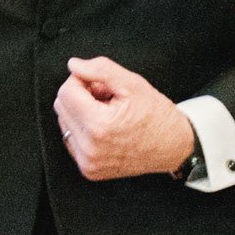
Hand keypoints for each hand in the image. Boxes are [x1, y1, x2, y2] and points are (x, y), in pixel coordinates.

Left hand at [56, 57, 195, 179]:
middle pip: (61, 107)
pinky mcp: (89, 169)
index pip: (66, 91)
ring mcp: (88, 162)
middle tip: (105, 98)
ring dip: (81, 113)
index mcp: (99, 125)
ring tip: (107, 114)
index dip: (82, 81)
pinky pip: (72, 141)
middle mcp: (90, 148)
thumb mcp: (132, 84)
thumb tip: (74, 65)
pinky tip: (104, 129)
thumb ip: (100, 70)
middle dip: (80, 96)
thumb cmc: (157, 117)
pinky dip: (83, 130)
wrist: (173, 146)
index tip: (99, 83)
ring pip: (65, 123)